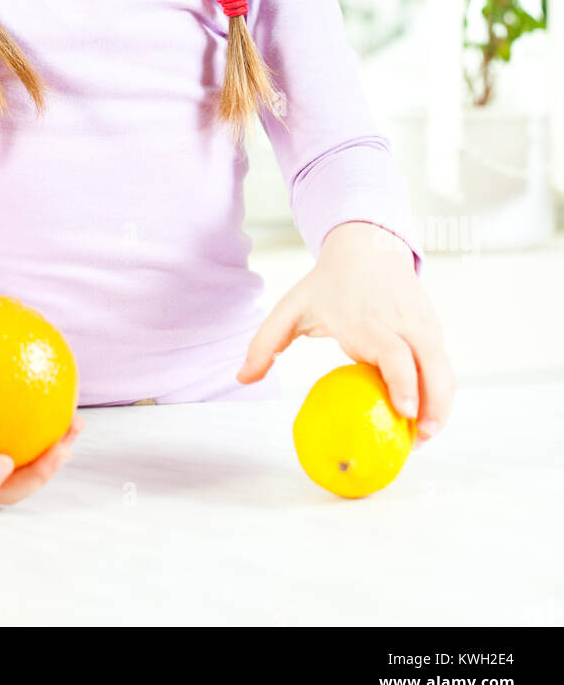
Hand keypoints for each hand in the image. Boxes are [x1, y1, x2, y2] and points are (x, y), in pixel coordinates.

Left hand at [236, 221, 455, 445]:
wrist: (366, 245)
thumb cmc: (328, 282)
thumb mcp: (292, 307)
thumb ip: (265, 342)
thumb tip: (242, 377)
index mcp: (368, 321)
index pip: (395, 355)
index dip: (404, 384)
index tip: (404, 412)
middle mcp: (402, 324)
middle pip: (432, 367)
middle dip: (434, 406)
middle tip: (420, 439)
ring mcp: (422, 325)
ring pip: (443, 369)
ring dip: (441, 405)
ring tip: (424, 437)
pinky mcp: (433, 328)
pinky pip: (442, 364)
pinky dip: (440, 392)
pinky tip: (425, 417)